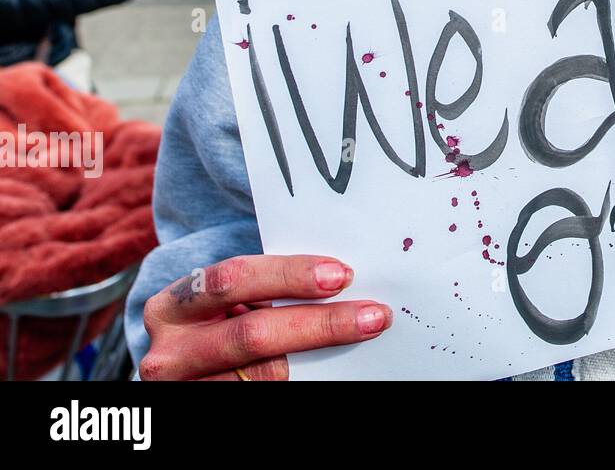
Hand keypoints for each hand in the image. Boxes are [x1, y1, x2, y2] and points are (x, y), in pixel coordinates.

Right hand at [139, 254, 390, 380]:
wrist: (182, 372)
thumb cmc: (215, 323)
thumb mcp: (224, 303)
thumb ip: (264, 290)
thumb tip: (339, 281)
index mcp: (173, 307)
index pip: (234, 279)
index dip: (289, 275)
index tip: (341, 274)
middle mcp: (171, 353)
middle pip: (254, 334)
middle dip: (320, 323)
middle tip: (372, 315)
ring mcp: (188, 389)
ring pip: (265, 375)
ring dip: (321, 359)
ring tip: (361, 339)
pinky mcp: (205, 410)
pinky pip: (264, 394)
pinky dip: (305, 379)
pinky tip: (334, 369)